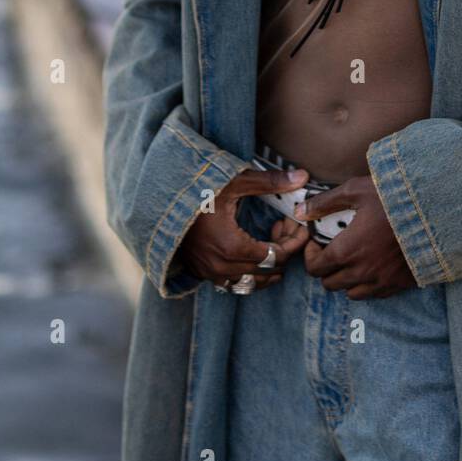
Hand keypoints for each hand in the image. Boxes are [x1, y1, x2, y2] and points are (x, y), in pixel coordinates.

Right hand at [176, 167, 310, 289]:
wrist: (158, 201)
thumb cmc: (197, 189)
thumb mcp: (235, 182)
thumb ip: (269, 182)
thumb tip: (302, 176)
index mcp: (233, 247)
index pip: (278, 256)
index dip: (294, 242)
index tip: (300, 228)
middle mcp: (222, 267)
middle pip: (268, 271)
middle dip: (284, 251)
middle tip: (285, 228)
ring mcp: (210, 273)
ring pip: (251, 283)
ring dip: (267, 267)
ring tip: (273, 242)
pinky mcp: (201, 273)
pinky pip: (233, 283)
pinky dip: (249, 273)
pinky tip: (252, 251)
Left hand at [296, 174, 416, 298]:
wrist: (435, 210)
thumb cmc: (393, 197)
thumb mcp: (356, 191)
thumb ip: (325, 203)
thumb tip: (300, 211)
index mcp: (346, 250)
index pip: (315, 268)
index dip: (311, 255)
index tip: (318, 240)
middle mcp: (361, 272)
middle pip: (330, 284)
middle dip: (326, 268)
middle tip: (334, 249)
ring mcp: (381, 281)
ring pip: (352, 293)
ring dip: (347, 279)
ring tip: (354, 258)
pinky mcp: (400, 284)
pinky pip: (376, 295)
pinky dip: (369, 284)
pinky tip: (374, 264)